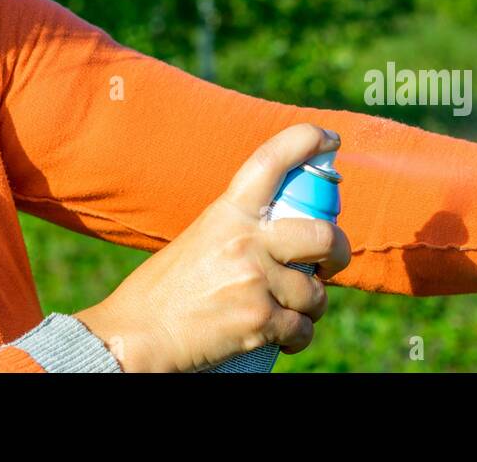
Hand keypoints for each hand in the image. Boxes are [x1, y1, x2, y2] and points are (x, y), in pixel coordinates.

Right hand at [76, 124, 351, 371]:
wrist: (137, 336)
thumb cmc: (166, 290)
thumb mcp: (201, 238)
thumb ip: (242, 229)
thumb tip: (290, 234)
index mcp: (228, 213)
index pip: (271, 162)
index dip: (305, 141)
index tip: (329, 138)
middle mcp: (246, 241)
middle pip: (324, 235)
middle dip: (338, 253)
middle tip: (332, 262)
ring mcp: (255, 280)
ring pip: (316, 293)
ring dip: (310, 307)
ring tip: (288, 311)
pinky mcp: (259, 321)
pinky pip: (303, 328)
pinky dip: (298, 337)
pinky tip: (282, 336)